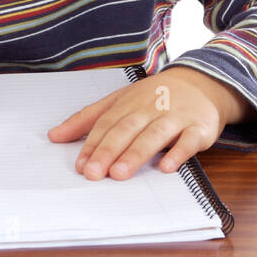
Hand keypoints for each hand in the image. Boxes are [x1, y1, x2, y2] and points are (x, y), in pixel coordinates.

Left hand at [47, 66, 252, 180]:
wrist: (202, 83)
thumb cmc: (154, 97)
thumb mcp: (120, 101)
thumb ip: (88, 119)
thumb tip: (54, 136)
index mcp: (129, 102)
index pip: (108, 123)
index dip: (93, 144)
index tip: (81, 166)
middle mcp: (151, 107)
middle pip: (127, 129)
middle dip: (110, 150)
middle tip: (94, 173)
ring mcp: (176, 117)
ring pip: (155, 135)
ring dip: (137, 154)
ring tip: (120, 174)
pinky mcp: (199, 128)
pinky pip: (189, 141)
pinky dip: (178, 153)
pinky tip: (166, 167)